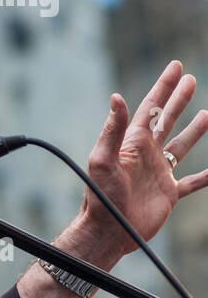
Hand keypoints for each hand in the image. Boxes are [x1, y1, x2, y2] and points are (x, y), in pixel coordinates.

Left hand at [75, 59, 207, 261]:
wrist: (109, 230)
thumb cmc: (101, 196)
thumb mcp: (102, 159)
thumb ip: (112, 129)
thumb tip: (116, 97)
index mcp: (133, 143)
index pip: (151, 107)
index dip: (163, 86)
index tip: (176, 67)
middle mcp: (147, 154)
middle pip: (167, 119)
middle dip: (178, 99)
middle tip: (191, 79)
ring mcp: (159, 173)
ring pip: (182, 146)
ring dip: (195, 129)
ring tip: (207, 114)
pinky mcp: (169, 194)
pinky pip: (193, 182)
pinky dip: (206, 176)